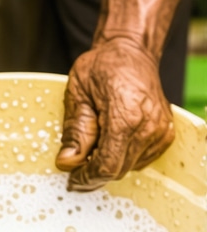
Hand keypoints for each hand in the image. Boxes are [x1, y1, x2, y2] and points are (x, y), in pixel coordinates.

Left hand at [55, 39, 174, 191]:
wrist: (131, 51)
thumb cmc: (102, 66)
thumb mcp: (78, 94)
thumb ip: (75, 131)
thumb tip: (67, 162)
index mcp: (126, 117)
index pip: (106, 165)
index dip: (86, 178)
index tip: (71, 180)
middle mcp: (149, 127)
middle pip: (118, 170)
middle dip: (93, 174)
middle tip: (74, 168)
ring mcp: (161, 131)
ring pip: (129, 167)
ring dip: (108, 166)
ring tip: (90, 150)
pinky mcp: (165, 133)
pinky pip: (141, 159)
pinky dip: (123, 158)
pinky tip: (108, 144)